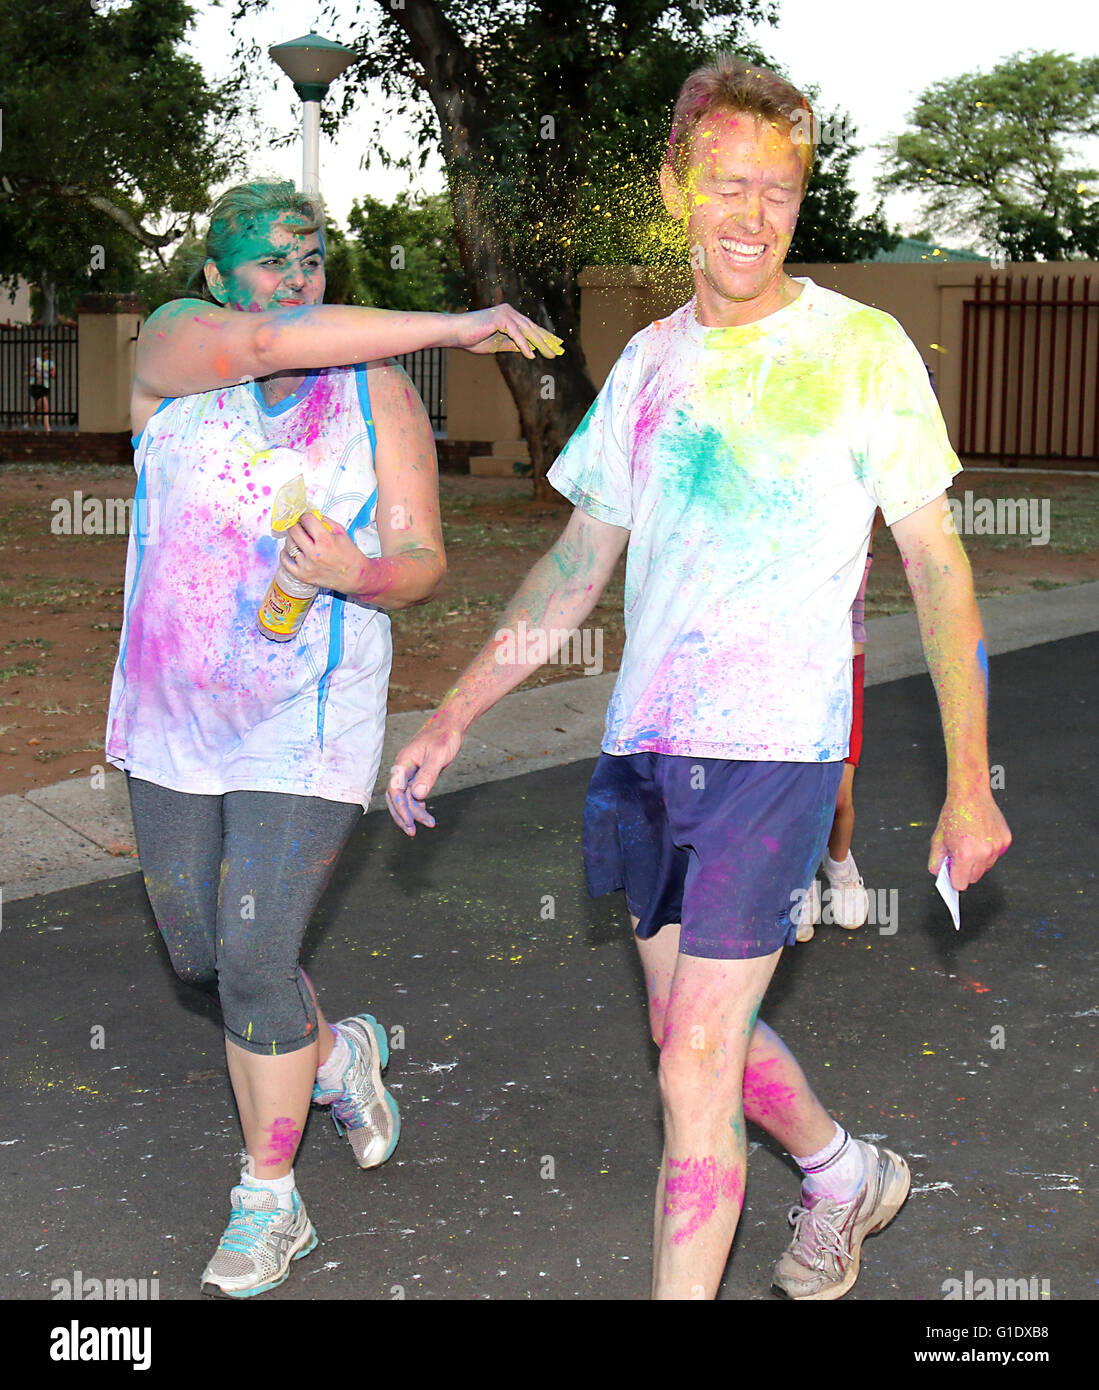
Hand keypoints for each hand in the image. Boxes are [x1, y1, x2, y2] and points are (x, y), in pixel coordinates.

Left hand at [282, 510, 365, 593]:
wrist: (356, 577)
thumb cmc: (350, 555)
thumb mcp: (342, 533)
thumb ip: (325, 521)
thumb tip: (311, 514)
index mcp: (325, 540)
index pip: (306, 520)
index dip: (305, 516)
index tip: (305, 518)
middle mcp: (314, 553)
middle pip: (294, 531)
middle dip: (296, 525)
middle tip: (299, 526)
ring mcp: (307, 565)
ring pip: (288, 545)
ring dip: (291, 538)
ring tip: (297, 538)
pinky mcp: (303, 576)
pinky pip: (285, 561)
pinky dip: (285, 553)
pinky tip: (290, 550)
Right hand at [385, 716, 464, 836]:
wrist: (450, 724)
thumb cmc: (444, 736)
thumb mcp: (438, 756)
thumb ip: (427, 775)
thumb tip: (417, 796)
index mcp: (403, 763)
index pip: (395, 790)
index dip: (400, 808)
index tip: (410, 822)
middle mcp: (403, 768)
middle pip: (396, 797)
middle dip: (403, 815)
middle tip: (412, 832)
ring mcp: (410, 771)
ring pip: (406, 796)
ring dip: (414, 811)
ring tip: (429, 823)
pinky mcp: (417, 772)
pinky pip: (412, 792)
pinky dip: (418, 803)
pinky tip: (426, 810)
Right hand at [451, 305, 563, 359]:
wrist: (455, 333)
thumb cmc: (472, 339)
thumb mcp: (498, 345)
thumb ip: (512, 345)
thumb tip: (529, 350)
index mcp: (509, 316)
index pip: (530, 327)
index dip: (544, 337)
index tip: (556, 346)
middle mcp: (509, 312)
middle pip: (532, 328)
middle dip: (547, 340)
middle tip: (559, 350)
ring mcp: (505, 313)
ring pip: (527, 331)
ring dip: (540, 344)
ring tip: (550, 355)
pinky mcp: (500, 318)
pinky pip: (516, 334)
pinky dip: (524, 345)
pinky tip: (531, 356)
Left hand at [928, 788, 1010, 889]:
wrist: (971, 795)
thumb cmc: (953, 816)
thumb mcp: (937, 840)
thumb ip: (936, 862)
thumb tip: (941, 875)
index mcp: (966, 854)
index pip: (961, 883)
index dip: (954, 878)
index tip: (951, 872)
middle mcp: (984, 853)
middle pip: (974, 878)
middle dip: (965, 870)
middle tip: (958, 854)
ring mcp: (997, 847)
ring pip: (986, 867)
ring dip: (978, 861)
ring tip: (970, 843)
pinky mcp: (1006, 840)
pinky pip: (995, 855)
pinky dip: (988, 850)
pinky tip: (981, 836)